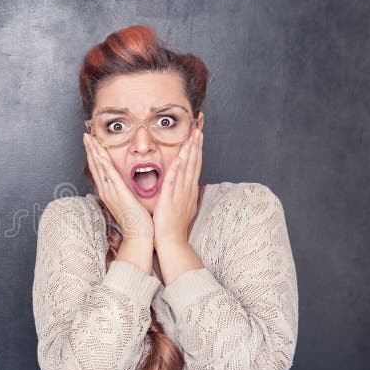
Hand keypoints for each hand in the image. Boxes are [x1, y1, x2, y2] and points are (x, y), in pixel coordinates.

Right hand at [83, 132, 153, 241]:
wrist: (138, 234)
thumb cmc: (136, 220)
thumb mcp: (127, 202)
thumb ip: (124, 191)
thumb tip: (124, 184)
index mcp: (108, 192)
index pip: (98, 169)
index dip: (93, 155)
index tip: (91, 143)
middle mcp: (106, 190)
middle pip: (94, 165)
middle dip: (89, 149)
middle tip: (85, 135)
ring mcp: (110, 191)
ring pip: (99, 166)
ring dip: (93, 151)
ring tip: (89, 138)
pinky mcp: (118, 192)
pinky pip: (109, 174)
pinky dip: (103, 162)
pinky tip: (99, 152)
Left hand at [153, 128, 202, 248]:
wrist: (172, 241)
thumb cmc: (173, 225)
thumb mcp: (181, 205)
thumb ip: (183, 193)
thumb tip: (186, 185)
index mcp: (188, 190)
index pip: (195, 165)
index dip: (197, 149)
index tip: (199, 134)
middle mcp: (187, 189)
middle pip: (194, 162)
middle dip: (197, 144)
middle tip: (199, 127)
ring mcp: (180, 193)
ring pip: (187, 168)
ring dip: (190, 152)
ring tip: (193, 136)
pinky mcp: (170, 199)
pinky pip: (174, 182)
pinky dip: (177, 170)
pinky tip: (180, 158)